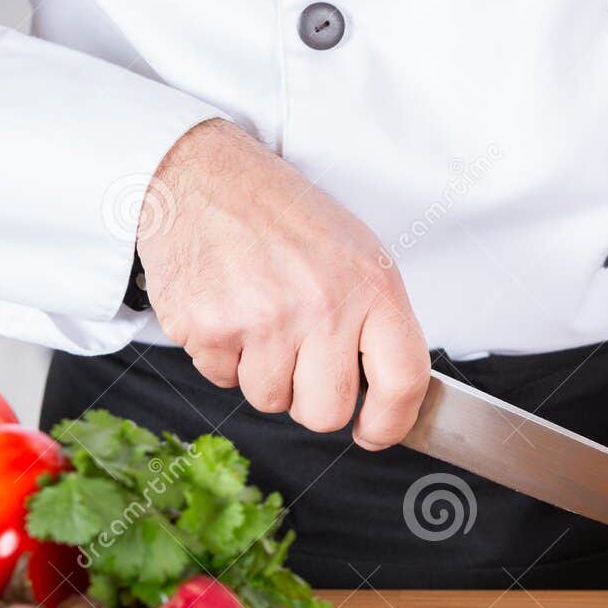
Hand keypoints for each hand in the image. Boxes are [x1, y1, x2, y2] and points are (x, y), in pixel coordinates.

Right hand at [139, 119, 428, 447]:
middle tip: (301, 359)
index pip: (404, 380)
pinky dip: (222, 355)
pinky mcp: (209, 328)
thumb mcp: (356, 253)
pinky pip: (222, 379)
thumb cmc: (284, 216)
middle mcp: (323, 306)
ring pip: (270, 400)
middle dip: (312, 399)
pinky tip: (227, 308)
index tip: (374, 431)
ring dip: (264, 373)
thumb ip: (376, 320)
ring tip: (260, 317)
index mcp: (372, 286)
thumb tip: (388, 393)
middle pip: (327, 413)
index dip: (392, 422)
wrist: (203, 175)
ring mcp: (264, 320)